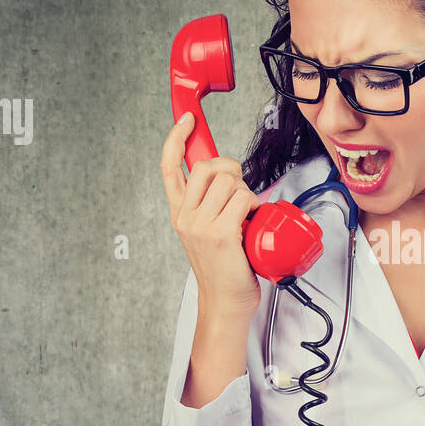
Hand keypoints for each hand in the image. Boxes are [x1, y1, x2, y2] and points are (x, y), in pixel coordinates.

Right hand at [160, 111, 262, 323]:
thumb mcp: (208, 232)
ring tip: (248, 213)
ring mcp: (201, 224)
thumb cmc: (224, 270)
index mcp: (179, 212)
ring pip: (229, 181)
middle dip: (231, 167)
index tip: (187, 122)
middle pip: (206, 166)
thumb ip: (212, 206)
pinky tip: (254, 220)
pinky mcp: (220, 233)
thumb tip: (231, 181)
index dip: (176, 138)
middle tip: (241, 187)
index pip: (169, 166)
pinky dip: (254, 204)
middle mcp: (185, 216)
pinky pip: (243, 198)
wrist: (225, 303)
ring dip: (247, 190)